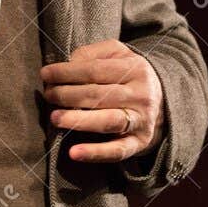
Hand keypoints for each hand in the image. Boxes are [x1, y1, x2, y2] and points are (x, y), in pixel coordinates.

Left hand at [40, 39, 164, 162]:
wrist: (163, 101)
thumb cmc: (128, 75)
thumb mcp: (117, 55)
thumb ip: (92, 53)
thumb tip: (68, 64)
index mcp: (135, 68)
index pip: (95, 70)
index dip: (67, 72)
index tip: (45, 74)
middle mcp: (140, 94)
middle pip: (98, 95)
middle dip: (67, 95)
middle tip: (47, 96)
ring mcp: (141, 120)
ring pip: (107, 121)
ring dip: (78, 121)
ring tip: (55, 119)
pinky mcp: (139, 142)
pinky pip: (117, 151)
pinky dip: (95, 153)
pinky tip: (74, 153)